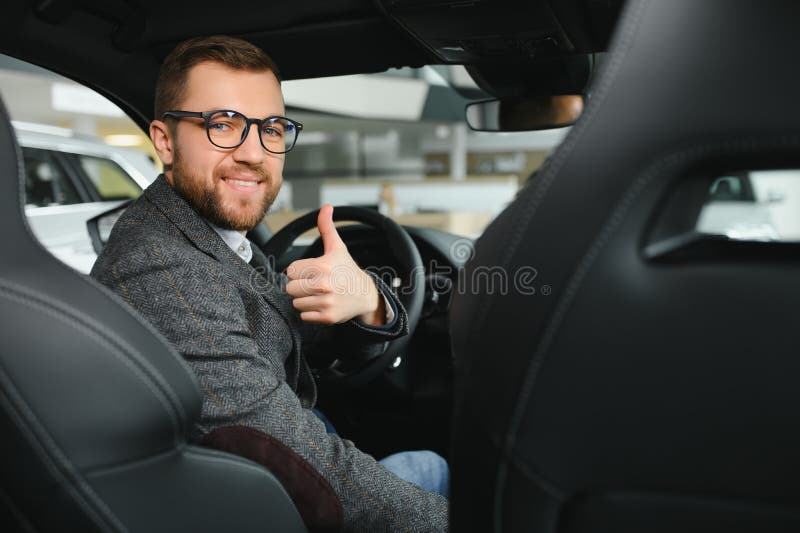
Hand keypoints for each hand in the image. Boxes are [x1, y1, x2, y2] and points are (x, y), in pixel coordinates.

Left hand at [285, 205, 384, 324]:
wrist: (365, 294)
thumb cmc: (347, 269)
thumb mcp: (338, 247)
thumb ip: (327, 227)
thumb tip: (326, 207)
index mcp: (323, 266)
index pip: (290, 271)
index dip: (299, 271)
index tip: (311, 272)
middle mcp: (325, 284)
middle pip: (290, 288)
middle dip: (300, 286)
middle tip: (314, 284)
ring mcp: (327, 302)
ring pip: (296, 303)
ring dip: (304, 300)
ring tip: (319, 294)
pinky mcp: (327, 317)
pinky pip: (304, 316)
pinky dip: (311, 313)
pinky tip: (322, 304)